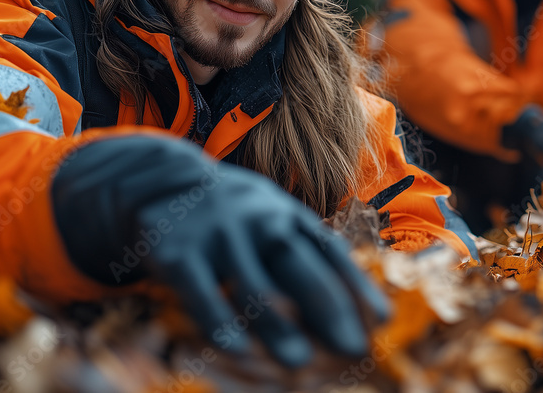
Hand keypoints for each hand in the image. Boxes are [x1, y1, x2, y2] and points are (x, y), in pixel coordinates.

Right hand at [52, 136, 388, 366]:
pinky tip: (237, 349)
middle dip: (328, 308)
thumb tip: (353, 304)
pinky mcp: (179, 253)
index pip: (330, 252)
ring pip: (252, 285)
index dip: (356, 286)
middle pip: (298, 265)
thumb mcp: (275, 220)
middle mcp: (259, 221)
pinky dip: (219, 322)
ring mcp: (219, 235)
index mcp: (289, 216)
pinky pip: (200, 292)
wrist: (161, 181)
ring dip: (277, 324)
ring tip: (299, 361)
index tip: (381, 321)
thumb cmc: (236, 217)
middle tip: (353, 349)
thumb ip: (308, 255)